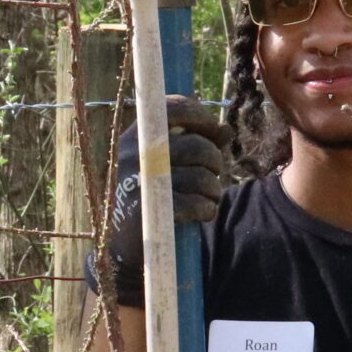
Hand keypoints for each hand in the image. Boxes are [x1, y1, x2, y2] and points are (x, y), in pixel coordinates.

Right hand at [102, 95, 234, 304]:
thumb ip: (196, 143)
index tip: (216, 132)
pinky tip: (203, 213)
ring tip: (208, 197)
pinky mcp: (150, 211)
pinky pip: (197, 204)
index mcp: (137, 136)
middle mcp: (135, 154)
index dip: (201, 116)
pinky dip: (207, 209)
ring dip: (214, 190)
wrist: (127, 243)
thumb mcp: (169, 163)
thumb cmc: (154, 196)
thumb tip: (225, 130)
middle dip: (215, 161)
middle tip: (214, 174)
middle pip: (196, 146)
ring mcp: (141, 182)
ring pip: (201, 177)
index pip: (173, 108)